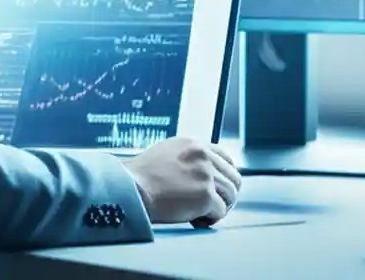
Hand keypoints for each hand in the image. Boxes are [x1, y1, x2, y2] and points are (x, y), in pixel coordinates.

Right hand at [123, 138, 241, 225]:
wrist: (130, 189)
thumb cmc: (140, 177)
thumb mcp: (166, 154)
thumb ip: (187, 159)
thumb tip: (200, 173)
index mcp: (195, 144)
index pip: (226, 158)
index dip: (225, 176)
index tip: (218, 188)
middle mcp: (204, 156)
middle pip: (233, 178)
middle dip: (226, 194)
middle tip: (213, 206)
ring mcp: (206, 175)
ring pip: (230, 196)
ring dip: (219, 207)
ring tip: (202, 214)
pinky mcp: (205, 196)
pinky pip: (220, 211)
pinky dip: (211, 219)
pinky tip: (197, 220)